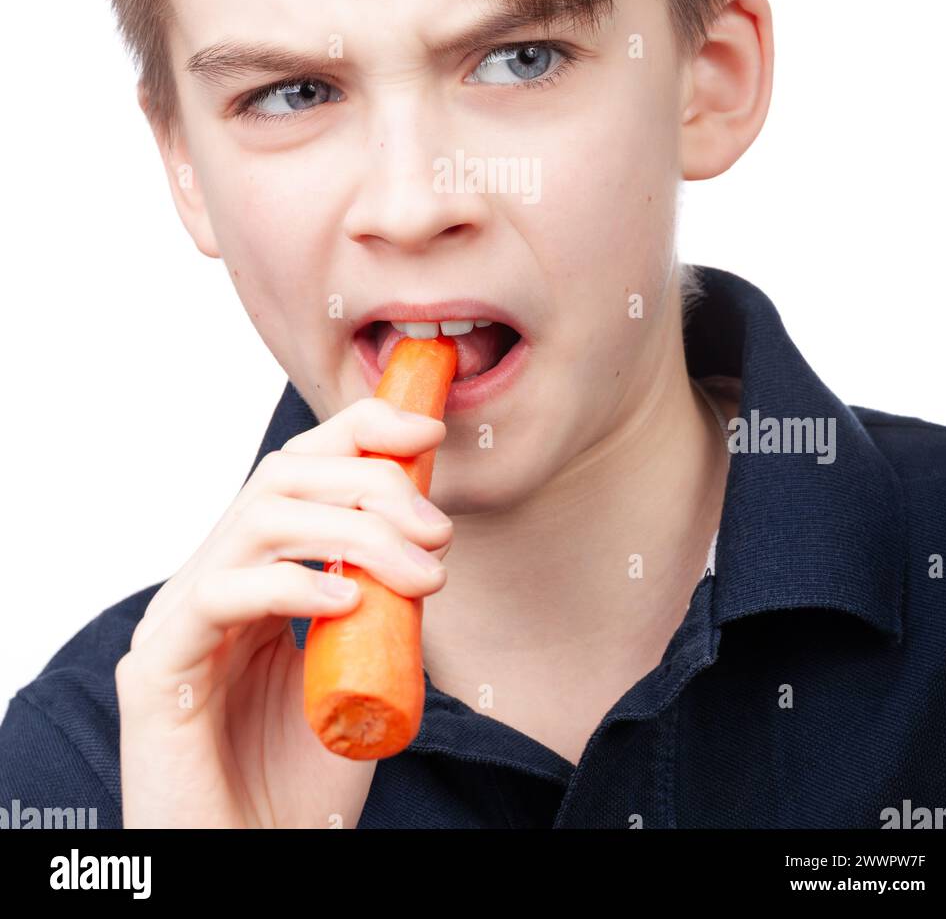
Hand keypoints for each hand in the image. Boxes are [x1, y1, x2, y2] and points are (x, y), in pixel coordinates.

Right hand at [115, 398, 451, 828]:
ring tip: (419, 574)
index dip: (359, 431)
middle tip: (438, 531)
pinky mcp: (157, 669)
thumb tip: (425, 534)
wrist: (261, 863)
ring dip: (353, 532)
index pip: (299, 467)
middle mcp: (212, 579)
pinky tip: (346, 603)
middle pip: (281, 477)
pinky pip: (219, 595)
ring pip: (256, 520)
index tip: (426, 431)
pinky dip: (290, 586)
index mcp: (256, 570)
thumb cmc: (304, 778)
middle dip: (371, 484)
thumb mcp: (361, 663)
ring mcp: (179, 618)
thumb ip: (380, 598)